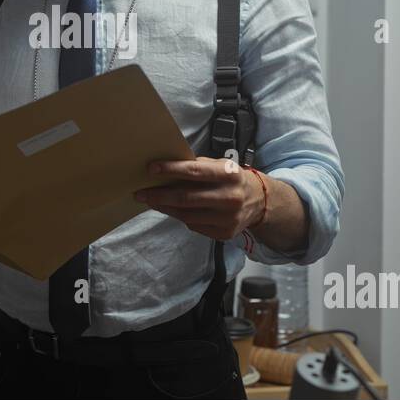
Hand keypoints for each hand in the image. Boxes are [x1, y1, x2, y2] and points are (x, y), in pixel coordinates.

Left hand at [133, 158, 265, 240]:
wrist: (259, 203)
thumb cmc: (231, 179)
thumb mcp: (220, 166)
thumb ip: (197, 167)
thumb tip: (165, 168)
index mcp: (229, 174)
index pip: (195, 172)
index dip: (171, 170)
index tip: (151, 169)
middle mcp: (230, 197)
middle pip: (186, 198)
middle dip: (159, 195)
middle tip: (140, 193)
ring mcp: (228, 218)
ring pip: (186, 215)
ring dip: (165, 207)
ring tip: (150, 200)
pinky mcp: (224, 233)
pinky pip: (193, 225)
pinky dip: (178, 216)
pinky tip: (169, 209)